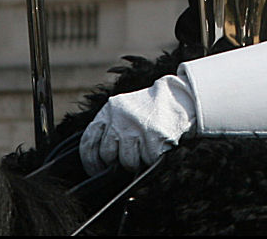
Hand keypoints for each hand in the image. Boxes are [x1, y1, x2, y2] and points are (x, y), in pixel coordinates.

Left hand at [79, 74, 196, 174]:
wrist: (178, 96)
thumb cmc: (148, 107)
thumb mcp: (122, 109)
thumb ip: (108, 126)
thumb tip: (97, 159)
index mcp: (109, 110)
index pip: (88, 142)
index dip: (90, 161)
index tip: (96, 170)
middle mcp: (120, 118)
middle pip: (107, 155)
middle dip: (115, 162)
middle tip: (126, 158)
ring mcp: (136, 128)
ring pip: (127, 161)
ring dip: (136, 160)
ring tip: (144, 146)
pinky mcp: (153, 138)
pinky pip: (146, 161)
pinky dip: (151, 158)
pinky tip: (155, 144)